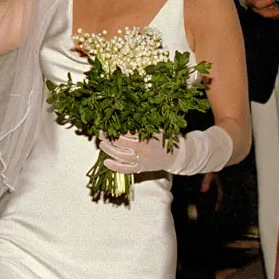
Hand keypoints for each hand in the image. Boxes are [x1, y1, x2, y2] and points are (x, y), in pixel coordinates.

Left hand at [99, 126, 233, 177]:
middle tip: (100, 131)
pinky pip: (126, 169)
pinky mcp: (141, 169)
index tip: (108, 121)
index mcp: (149, 138)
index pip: (129, 132)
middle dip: (109, 137)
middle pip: (122, 144)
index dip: (117, 127)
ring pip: (121, 156)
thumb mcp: (159, 126)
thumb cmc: (167, 138)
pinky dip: (115, 167)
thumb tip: (130, 109)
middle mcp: (144, 151)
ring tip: (101, 143)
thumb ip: (145, 121)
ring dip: (109, 149)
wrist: (179, 156)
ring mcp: (142, 161)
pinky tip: (105, 162)